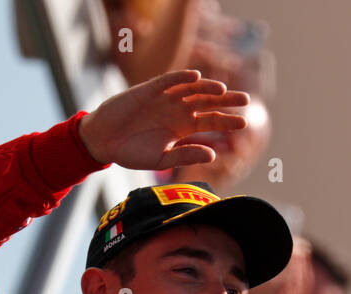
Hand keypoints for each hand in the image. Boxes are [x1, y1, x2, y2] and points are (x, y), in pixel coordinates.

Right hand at [78, 69, 248, 169]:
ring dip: (207, 88)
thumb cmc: (131, 152)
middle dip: (226, 100)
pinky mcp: (149, 90)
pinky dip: (181, 78)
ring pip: (191, 89)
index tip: (244, 124)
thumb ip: (186, 154)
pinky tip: (196, 77)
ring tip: (222, 89)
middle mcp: (177, 111)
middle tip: (246, 100)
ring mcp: (165, 99)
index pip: (210, 121)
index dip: (226, 121)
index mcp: (182, 128)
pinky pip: (169, 81)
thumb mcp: (161, 159)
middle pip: (207, 102)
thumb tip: (213, 156)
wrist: (103, 141)